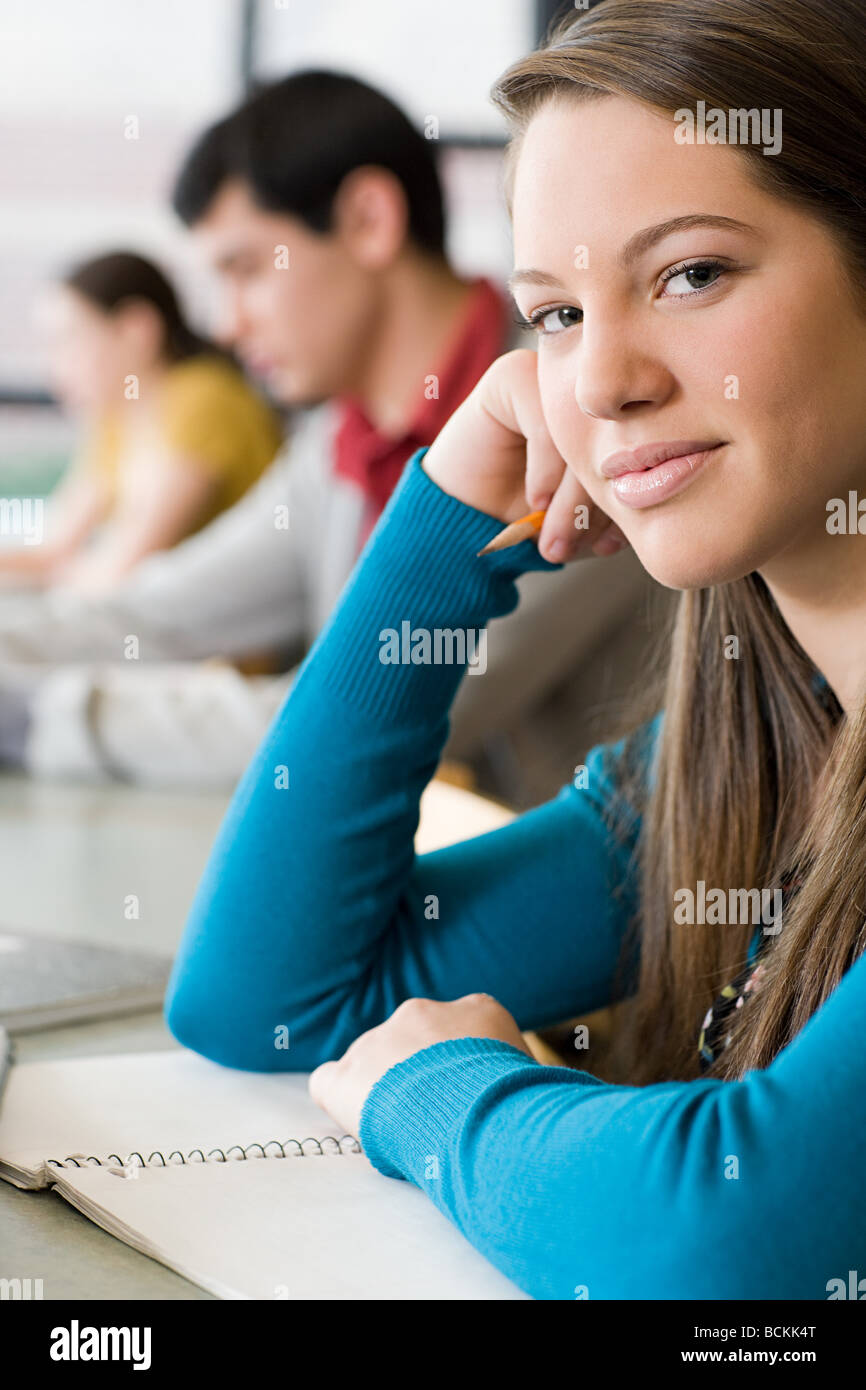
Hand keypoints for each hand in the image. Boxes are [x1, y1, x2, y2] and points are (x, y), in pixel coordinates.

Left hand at [308, 993, 534, 1138]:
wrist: (477, 1110)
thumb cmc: (516, 1098)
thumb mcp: (537, 1070)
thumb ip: (519, 1068)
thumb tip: (528, 1087)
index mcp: (474, 1009)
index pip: (465, 1027)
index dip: (464, 1061)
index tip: (471, 1091)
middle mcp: (421, 1014)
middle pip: (415, 1042)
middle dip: (423, 1074)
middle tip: (441, 1115)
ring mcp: (378, 1043)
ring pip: (373, 1061)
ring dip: (386, 1089)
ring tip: (409, 1128)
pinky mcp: (345, 1077)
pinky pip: (329, 1081)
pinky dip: (340, 1098)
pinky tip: (359, 1121)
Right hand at [421, 348, 628, 563]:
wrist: (462, 516)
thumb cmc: (528, 517)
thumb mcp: (586, 516)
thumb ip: (620, 502)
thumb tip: (659, 497)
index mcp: (610, 415)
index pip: (637, 450)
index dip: (626, 501)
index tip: (607, 545)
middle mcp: (582, 388)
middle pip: (612, 443)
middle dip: (593, 507)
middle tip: (566, 548)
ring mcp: (547, 376)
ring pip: (581, 438)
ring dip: (570, 501)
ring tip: (553, 540)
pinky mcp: (511, 375)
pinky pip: (547, 428)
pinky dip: (544, 475)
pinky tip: (534, 502)